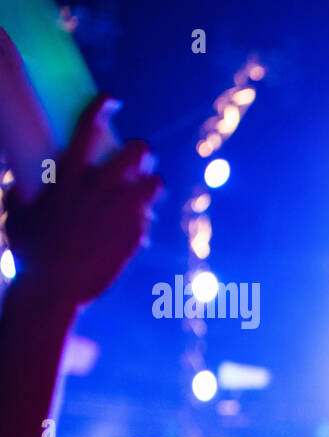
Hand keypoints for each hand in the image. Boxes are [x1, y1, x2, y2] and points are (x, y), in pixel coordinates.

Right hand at [4, 94, 163, 309]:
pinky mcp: (136, 234)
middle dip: (141, 150)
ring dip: (152, 183)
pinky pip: (149, 218)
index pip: (88, 127)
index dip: (102, 106)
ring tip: (146, 189)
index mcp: (68, 175)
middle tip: (137, 158)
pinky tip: (134, 228)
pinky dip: (143, 219)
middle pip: (138, 150)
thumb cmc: (29, 252)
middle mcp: (100, 187)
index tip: (112, 101)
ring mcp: (122, 210)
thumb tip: (19, 187)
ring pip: (156, 182)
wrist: (55, 288)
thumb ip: (20, 194)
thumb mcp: (17, 216)